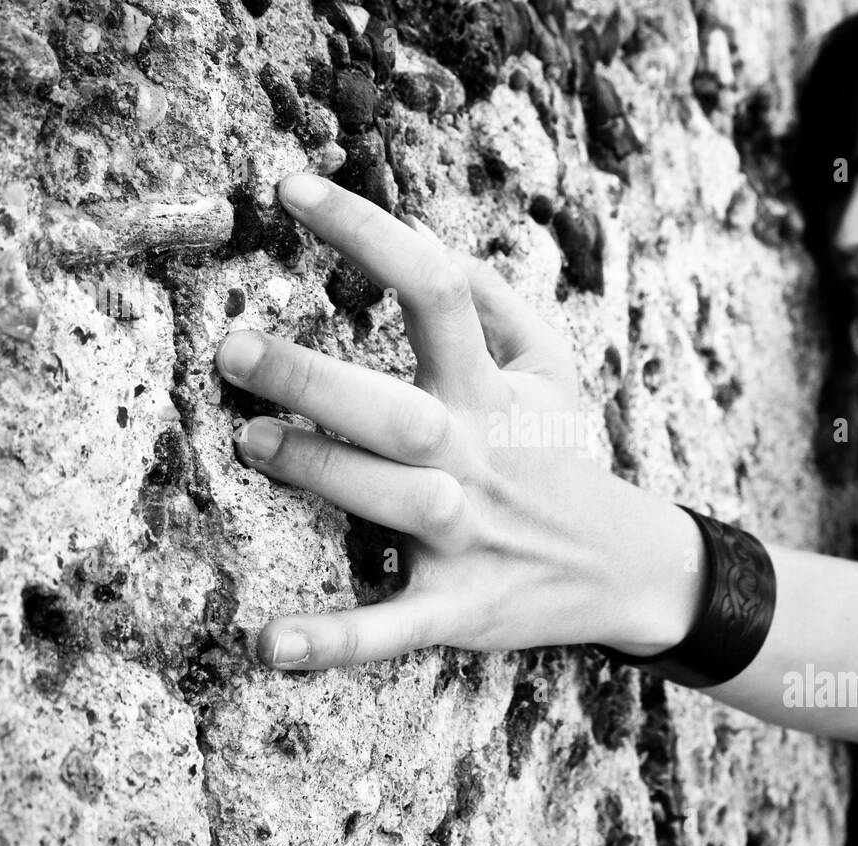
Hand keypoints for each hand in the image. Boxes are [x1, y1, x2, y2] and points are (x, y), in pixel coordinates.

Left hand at [216, 172, 703, 670]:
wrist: (623, 566)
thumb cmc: (563, 453)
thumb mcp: (555, 366)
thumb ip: (495, 300)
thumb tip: (423, 238)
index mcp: (494, 392)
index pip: (436, 294)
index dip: (368, 234)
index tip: (291, 188)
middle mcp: (476, 456)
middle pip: (399, 410)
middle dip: (318, 380)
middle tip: (234, 348)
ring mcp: (467, 536)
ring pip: (392, 501)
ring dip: (323, 472)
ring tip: (254, 442)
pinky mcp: (457, 608)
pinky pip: (392, 628)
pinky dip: (334, 641)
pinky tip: (266, 644)